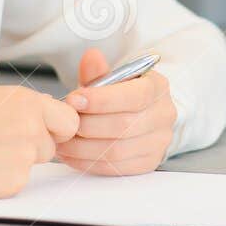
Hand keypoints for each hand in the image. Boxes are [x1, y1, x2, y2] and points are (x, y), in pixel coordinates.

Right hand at [0, 85, 79, 199]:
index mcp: (26, 103)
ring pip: (34, 163)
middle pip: (52, 144)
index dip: (58, 126)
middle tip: (0, 141)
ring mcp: (23, 159)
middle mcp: (31, 129)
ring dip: (17, 161)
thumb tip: (42, 112)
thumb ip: (20, 105)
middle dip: (34, 144)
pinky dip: (2, 178)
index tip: (46, 128)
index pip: (69, 120)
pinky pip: (17, 181)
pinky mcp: (11, 184)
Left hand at [57, 48, 177, 175]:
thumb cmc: (123, 95)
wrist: (142, 114)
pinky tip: (71, 155)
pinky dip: (88, 163)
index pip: (135, 96)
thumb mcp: (112, 79)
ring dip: (82, 148)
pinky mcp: (148, 162)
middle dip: (86, 125)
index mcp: (158, 87)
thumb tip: (91, 57)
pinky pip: (115, 168)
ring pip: (116, 150)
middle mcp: (164, 115)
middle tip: (63, 123)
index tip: (74, 100)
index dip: (102, 100)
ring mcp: (159, 142)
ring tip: (61, 141)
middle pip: (124, 126)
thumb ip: (99, 71)